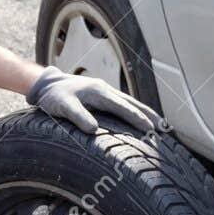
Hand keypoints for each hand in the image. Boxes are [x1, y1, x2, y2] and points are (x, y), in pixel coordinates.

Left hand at [26, 66, 166, 134]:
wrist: (48, 84)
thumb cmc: (55, 96)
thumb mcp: (63, 107)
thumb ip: (78, 116)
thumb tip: (94, 130)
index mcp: (100, 93)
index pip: (124, 108)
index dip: (138, 119)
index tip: (151, 130)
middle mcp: (106, 91)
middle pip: (134, 104)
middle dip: (150, 116)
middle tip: (165, 130)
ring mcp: (106, 93)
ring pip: (131, 104)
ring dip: (146, 114)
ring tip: (160, 126)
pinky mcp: (104, 97)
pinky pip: (124, 105)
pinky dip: (136, 112)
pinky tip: (141, 121)